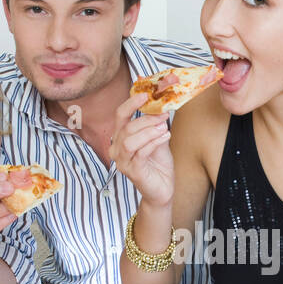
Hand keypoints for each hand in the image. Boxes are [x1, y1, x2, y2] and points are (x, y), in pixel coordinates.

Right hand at [111, 92, 172, 207]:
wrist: (162, 188)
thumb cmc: (158, 164)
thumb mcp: (158, 139)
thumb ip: (156, 124)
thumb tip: (162, 105)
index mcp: (120, 137)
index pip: (120, 116)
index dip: (131, 103)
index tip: (145, 95)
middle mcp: (116, 149)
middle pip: (127, 127)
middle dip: (147, 119)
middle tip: (163, 114)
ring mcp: (122, 161)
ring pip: (130, 140)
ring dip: (149, 131)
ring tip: (164, 128)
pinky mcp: (132, 172)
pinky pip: (140, 153)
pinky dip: (154, 142)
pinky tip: (166, 137)